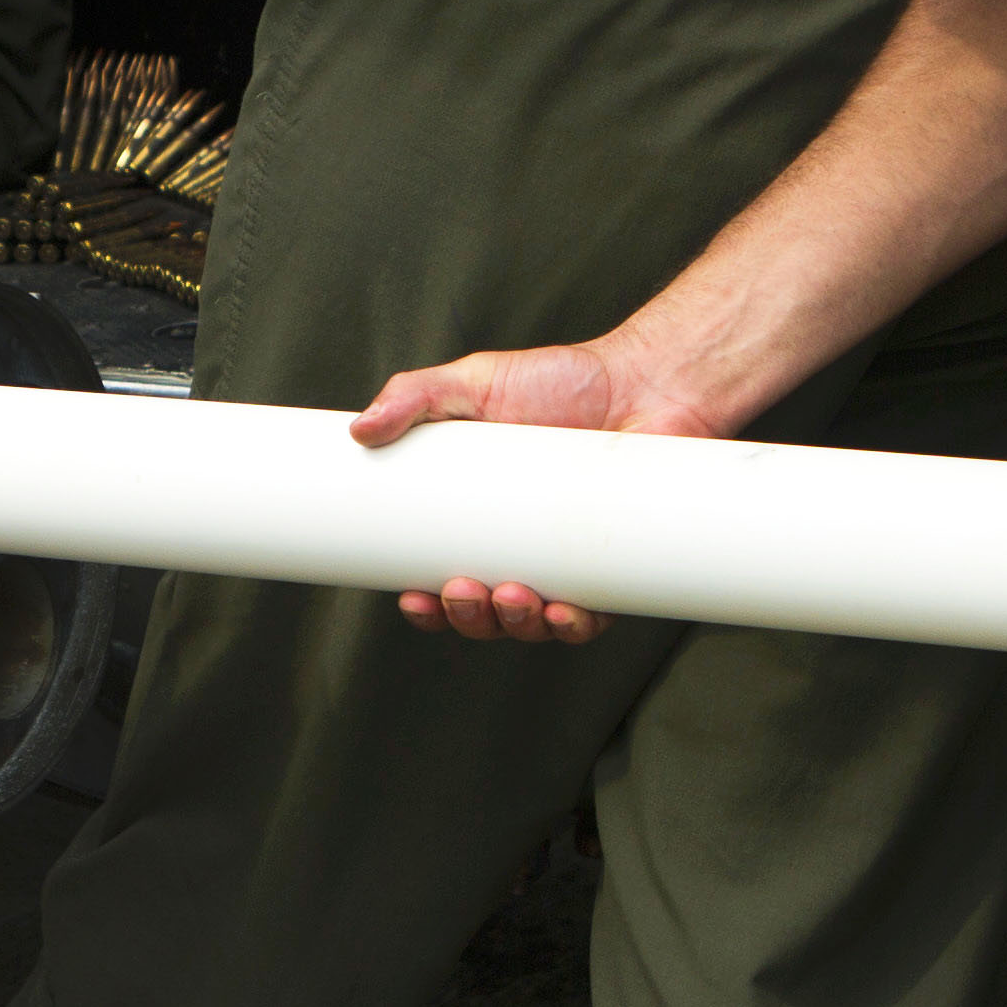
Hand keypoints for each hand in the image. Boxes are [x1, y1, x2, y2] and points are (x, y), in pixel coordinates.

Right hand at [339, 335, 739, 648]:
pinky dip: (573, 627)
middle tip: (462, 590)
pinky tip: (560, 614)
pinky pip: (593, 619)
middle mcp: (524, 552)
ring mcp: (570, 564)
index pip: (442, 580)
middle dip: (467, 618)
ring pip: (533, 625)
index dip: (426, 605)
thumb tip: (360, 431)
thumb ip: (416, 396)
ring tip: (510, 597)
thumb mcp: (476, 382)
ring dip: (513, 626)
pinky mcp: (617, 569)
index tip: (411, 598)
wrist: (647, 379)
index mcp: (482, 523)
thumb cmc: (564, 381)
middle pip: (483, 613)